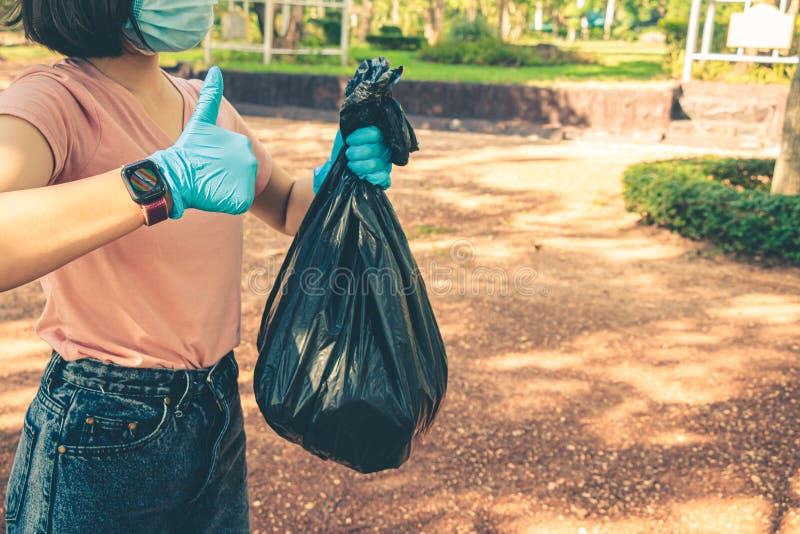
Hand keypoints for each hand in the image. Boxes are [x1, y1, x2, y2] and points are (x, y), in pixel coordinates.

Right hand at [148, 66, 257, 218]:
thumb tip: (217, 68)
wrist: (175, 175)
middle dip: (222, 176)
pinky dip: (225, 201)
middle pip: (239, 174)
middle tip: (205, 174)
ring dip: (223, 188)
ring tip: (208, 183)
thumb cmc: (185, 149)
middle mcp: (249, 158)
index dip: (218, 163)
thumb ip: (211, 96)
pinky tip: (212, 194)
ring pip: (238, 187)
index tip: (205, 161)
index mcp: (242, 142)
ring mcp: (247, 178)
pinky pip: (238, 201)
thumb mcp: (201, 119)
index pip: (236, 159)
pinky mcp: (243, 197)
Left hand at [313, 126, 392, 193]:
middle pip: (375, 149)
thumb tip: (360, 116)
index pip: (375, 134)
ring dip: (359, 166)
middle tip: (348, 154)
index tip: (348, 140)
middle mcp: (385, 148)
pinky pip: (384, 178)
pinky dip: (374, 178)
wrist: (338, 164)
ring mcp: (386, 163)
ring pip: (376, 164)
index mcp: (378, 135)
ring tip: (350, 165)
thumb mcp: (346, 131)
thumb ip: (354, 123)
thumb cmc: (343, 145)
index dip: (360, 137)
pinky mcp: (383, 178)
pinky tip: (364, 177)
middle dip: (356, 153)